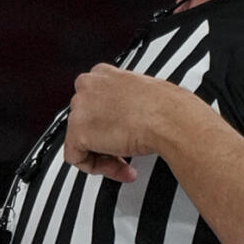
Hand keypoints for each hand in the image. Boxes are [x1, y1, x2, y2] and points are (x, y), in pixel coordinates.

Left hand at [65, 65, 162, 183]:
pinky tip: (120, 168)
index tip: (123, 135)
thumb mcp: (141, 94)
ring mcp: (79, 107)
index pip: (94, 103)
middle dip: (106, 142)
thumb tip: (127, 116)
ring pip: (81, 140)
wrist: (165, 117)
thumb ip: (125, 101)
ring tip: (127, 165)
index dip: (109, 125)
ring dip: (104, 157)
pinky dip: (97, 169)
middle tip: (126, 155)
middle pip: (87, 121)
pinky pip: (77, 158)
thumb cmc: (163, 107)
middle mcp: (87, 86)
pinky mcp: (78, 131)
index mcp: (102, 74)